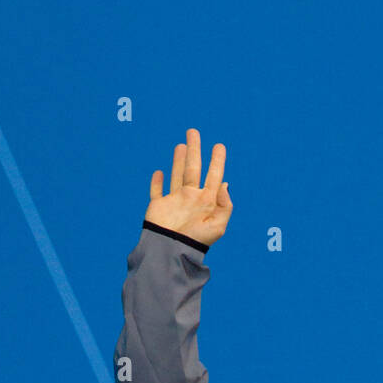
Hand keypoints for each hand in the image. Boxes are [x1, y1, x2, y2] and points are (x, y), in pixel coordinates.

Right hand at [144, 128, 231, 246]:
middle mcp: (191, 199)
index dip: (217, 161)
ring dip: (178, 161)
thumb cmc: (196, 241)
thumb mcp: (218, 226)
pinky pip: (157, 192)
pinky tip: (159, 173)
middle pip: (193, 169)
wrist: (172, 251)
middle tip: (194, 132)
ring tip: (181, 145)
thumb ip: (224, 205)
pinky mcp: (159, 207)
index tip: (219, 146)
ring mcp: (175, 202)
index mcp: (206, 202)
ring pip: (177, 176)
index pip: (213, 176)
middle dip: (195, 151)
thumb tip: (225, 183)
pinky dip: (156, 183)